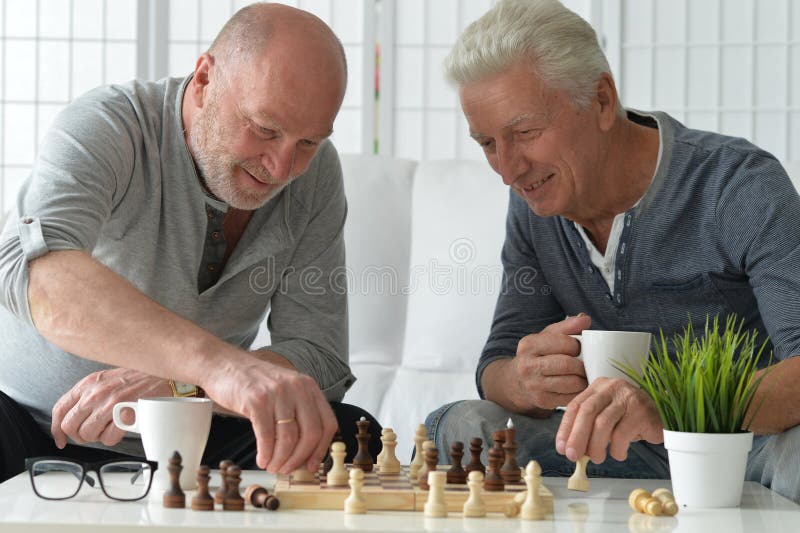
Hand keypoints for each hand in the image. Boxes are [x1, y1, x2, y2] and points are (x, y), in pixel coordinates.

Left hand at [51, 368, 170, 447]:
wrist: (160, 372)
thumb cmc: (136, 376)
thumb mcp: (105, 379)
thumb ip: (88, 394)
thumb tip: (76, 416)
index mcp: (88, 384)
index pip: (60, 409)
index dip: (57, 429)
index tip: (61, 439)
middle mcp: (95, 394)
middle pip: (70, 426)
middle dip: (80, 435)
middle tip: (91, 433)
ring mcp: (110, 405)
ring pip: (88, 435)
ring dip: (98, 437)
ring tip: (109, 428)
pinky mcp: (124, 416)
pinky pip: (108, 439)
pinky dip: (113, 438)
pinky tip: (120, 428)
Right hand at [201, 352, 337, 474]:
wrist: (224, 365)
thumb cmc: (254, 383)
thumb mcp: (285, 391)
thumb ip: (298, 414)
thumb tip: (304, 454)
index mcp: (309, 387)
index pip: (328, 423)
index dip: (321, 449)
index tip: (312, 465)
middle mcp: (297, 388)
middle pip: (311, 433)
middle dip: (299, 458)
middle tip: (287, 469)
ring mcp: (277, 393)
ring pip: (288, 438)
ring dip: (281, 460)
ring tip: (272, 466)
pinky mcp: (257, 401)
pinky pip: (266, 436)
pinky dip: (265, 454)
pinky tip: (262, 459)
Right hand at [487, 314, 590, 412]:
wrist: (517, 381)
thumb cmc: (538, 356)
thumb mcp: (547, 337)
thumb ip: (566, 327)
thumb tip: (585, 319)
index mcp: (529, 345)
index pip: (565, 343)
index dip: (578, 346)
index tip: (579, 349)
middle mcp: (528, 365)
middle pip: (568, 365)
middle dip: (582, 365)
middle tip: (586, 364)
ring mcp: (534, 385)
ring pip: (572, 383)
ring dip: (583, 380)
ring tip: (583, 375)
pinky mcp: (542, 401)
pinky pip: (570, 397)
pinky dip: (579, 392)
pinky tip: (577, 387)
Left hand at [555, 377, 663, 463]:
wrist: (661, 416)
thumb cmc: (628, 418)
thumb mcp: (606, 416)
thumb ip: (588, 428)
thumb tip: (571, 450)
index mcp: (598, 387)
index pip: (575, 406)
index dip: (566, 428)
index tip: (561, 448)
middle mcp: (612, 388)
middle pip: (587, 411)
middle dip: (577, 437)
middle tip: (573, 456)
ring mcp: (629, 398)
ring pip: (603, 423)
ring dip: (596, 446)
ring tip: (597, 458)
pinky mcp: (642, 412)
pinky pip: (622, 434)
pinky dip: (616, 449)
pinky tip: (618, 453)